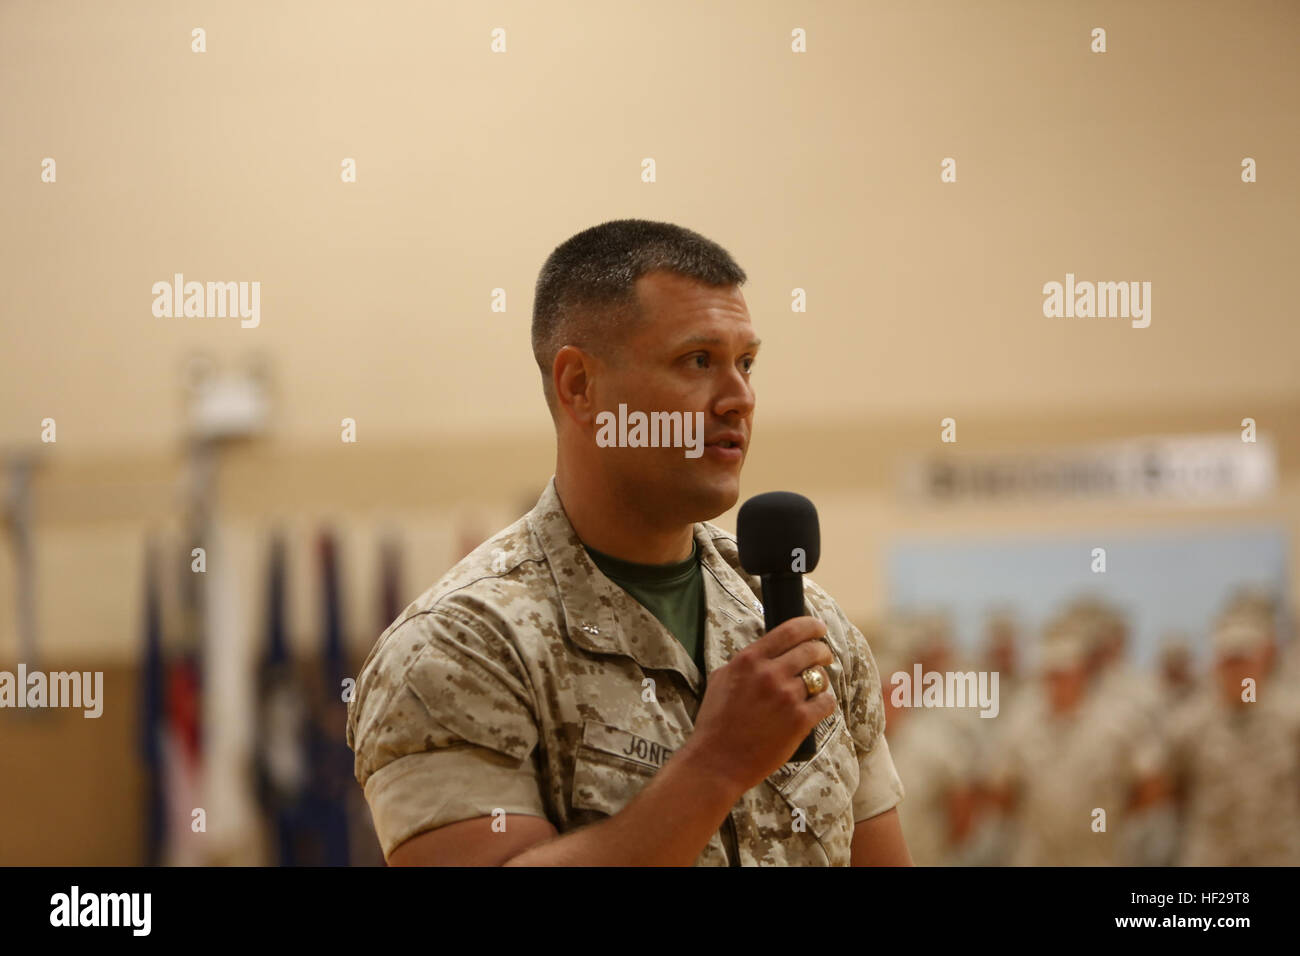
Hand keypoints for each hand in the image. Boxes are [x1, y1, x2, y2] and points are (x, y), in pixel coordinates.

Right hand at [681, 615, 836, 793]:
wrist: (717, 761)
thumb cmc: (716, 721)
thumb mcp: (721, 679)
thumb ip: (744, 662)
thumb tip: (765, 652)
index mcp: (749, 660)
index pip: (789, 630)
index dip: (810, 625)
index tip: (818, 627)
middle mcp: (769, 674)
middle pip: (811, 650)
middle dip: (822, 651)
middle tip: (824, 656)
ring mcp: (787, 697)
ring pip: (821, 677)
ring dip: (821, 680)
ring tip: (814, 688)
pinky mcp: (800, 721)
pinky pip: (826, 703)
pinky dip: (824, 704)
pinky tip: (817, 707)